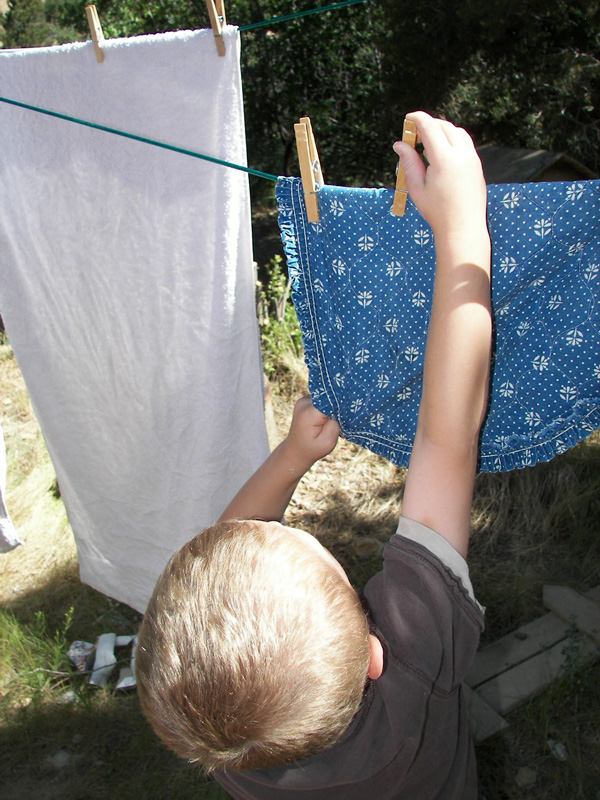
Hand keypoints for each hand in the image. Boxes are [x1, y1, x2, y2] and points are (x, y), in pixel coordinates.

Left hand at [282, 396, 339, 471]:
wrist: (296, 450)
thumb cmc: (313, 448)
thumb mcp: (328, 442)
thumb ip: (335, 424)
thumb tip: (340, 407)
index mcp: (308, 414)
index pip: (330, 401)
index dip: (341, 407)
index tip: (345, 418)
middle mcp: (304, 403)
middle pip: (328, 398)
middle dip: (337, 408)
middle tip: (339, 423)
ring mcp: (304, 400)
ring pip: (326, 398)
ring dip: (332, 409)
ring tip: (331, 423)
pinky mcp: (306, 400)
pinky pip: (322, 400)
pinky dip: (328, 408)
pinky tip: (327, 420)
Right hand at [393, 112, 486, 240]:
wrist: (462, 227)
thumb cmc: (436, 211)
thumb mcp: (416, 187)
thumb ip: (408, 162)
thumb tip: (399, 144)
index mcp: (444, 159)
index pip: (430, 127)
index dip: (417, 119)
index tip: (408, 118)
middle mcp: (461, 154)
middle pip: (444, 126)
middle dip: (429, 124)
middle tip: (415, 135)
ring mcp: (472, 158)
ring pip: (457, 132)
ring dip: (442, 131)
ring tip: (428, 145)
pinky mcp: (477, 165)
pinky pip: (465, 143)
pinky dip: (453, 140)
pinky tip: (442, 154)